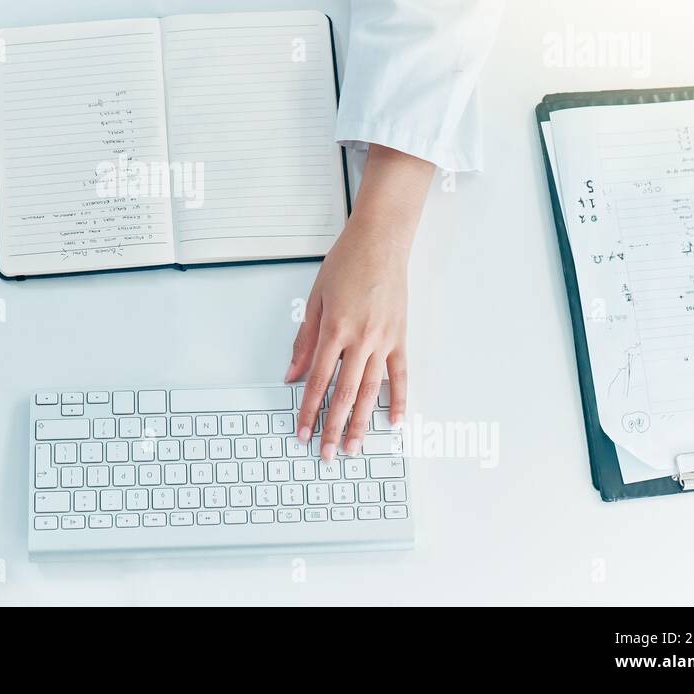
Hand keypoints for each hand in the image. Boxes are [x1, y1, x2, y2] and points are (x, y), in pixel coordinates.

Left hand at [285, 145, 433, 459]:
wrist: (382, 240)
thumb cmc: (347, 263)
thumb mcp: (315, 299)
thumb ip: (304, 340)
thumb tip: (292, 374)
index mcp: (335, 329)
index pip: (318, 380)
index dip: (309, 410)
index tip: (302, 431)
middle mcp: (362, 339)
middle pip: (345, 393)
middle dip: (333, 427)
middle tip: (327, 453)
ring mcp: (384, 340)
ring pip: (372, 390)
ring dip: (362, 422)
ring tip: (355, 447)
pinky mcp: (401, 337)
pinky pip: (401, 375)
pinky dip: (398, 400)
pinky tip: (394, 421)